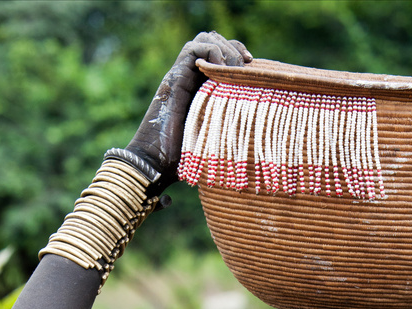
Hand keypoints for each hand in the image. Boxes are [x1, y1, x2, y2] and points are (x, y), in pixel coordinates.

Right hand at [126, 32, 251, 185]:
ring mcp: (181, 77)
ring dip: (223, 48)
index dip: (238, 55)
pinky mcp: (174, 79)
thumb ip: (229, 132)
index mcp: (201, 90)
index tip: (253, 67)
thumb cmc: (184, 162)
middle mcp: (191, 80)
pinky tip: (220, 69)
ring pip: (204, 41)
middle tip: (246, 65)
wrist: (155, 164)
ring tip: (234, 67)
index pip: (220, 57)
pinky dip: (211, 52)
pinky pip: (193, 50)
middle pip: (213, 42)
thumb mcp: (215, 142)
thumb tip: (256, 143)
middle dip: (233, 48)